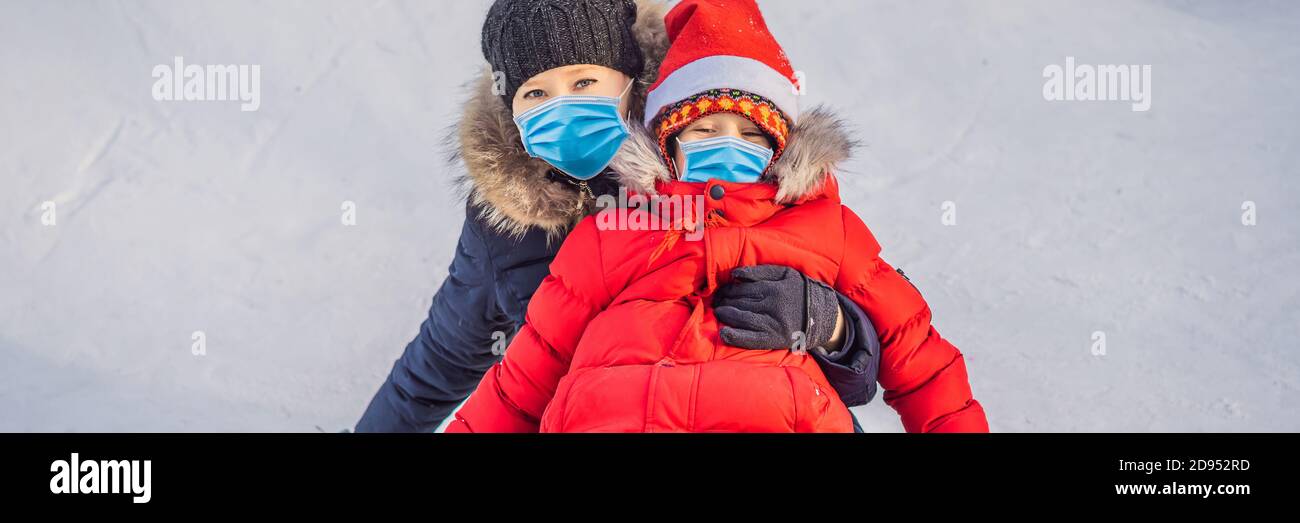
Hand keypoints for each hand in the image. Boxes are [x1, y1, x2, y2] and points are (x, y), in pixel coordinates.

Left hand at [713, 265, 843, 351]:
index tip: (720, 291)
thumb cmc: (801, 291)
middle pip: (740, 303)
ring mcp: (773, 324)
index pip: (741, 289)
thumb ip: (760, 271)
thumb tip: (735, 274)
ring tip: (719, 312)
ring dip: (726, 315)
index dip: (727, 290)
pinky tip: (724, 334)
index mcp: (773, 288)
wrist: (823, 314)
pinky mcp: (775, 339)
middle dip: (725, 301)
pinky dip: (736, 337)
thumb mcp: (785, 274)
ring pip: (742, 318)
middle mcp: (772, 306)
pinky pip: (752, 339)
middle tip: (717, 301)